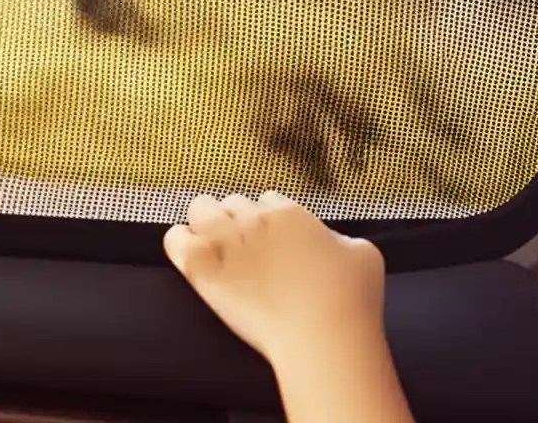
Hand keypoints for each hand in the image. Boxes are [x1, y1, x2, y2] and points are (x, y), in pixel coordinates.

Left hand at [163, 191, 386, 363]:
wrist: (324, 337)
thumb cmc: (350, 301)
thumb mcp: (363, 253)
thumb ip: (339, 238)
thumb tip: (330, 240)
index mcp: (290, 212)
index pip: (267, 201)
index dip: (268, 222)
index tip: (270, 244)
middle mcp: (254, 219)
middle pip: (233, 203)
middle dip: (237, 222)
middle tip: (243, 250)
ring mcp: (225, 241)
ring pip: (200, 209)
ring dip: (205, 223)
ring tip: (212, 248)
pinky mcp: (202, 267)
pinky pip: (175, 238)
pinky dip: (180, 242)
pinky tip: (189, 255)